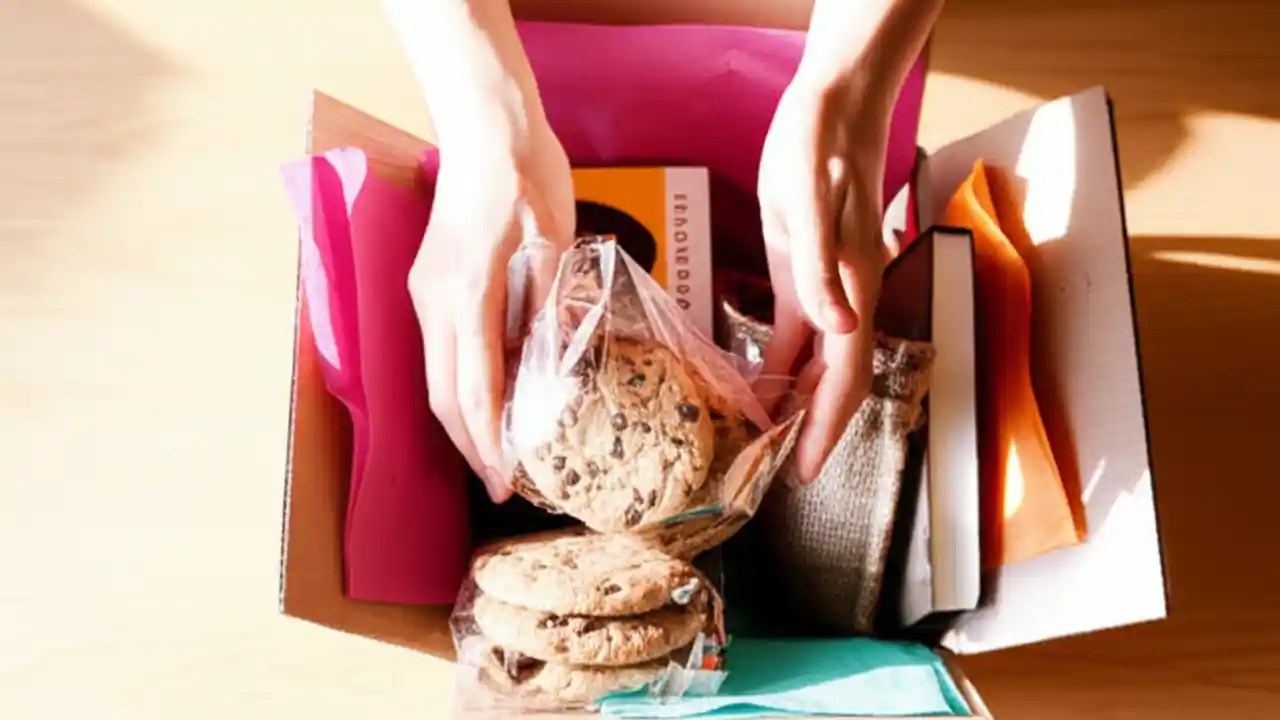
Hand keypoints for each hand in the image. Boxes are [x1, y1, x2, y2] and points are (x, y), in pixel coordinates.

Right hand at [410, 116, 574, 501]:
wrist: (486, 126)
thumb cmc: (526, 176)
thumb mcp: (554, 241)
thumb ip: (548, 306)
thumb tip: (555, 364)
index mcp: (467, 295)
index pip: (473, 390)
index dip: (488, 442)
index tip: (505, 483)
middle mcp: (435, 302)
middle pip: (443, 395)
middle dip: (470, 445)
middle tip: (502, 483)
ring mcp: (426, 293)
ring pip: (437, 376)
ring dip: (463, 419)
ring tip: (498, 451)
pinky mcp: (430, 283)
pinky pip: (441, 350)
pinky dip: (461, 385)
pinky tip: (489, 396)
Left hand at [757, 74, 892, 481]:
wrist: (830, 107)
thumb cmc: (820, 149)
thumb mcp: (814, 203)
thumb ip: (824, 269)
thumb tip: (841, 327)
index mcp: (853, 288)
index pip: (846, 377)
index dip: (827, 427)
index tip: (807, 471)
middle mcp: (845, 297)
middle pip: (835, 380)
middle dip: (812, 428)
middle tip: (781, 470)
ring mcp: (825, 286)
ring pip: (815, 361)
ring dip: (795, 400)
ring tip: (764, 438)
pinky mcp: (802, 269)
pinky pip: (796, 332)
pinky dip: (780, 362)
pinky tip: (757, 381)